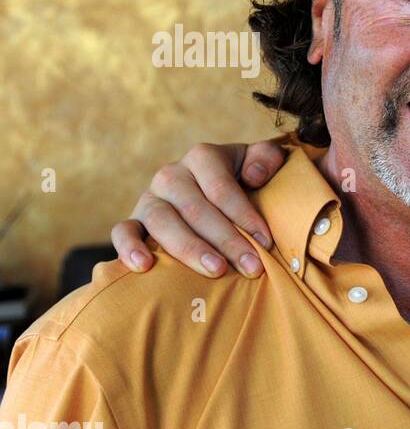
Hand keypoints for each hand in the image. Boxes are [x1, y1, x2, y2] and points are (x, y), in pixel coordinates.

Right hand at [111, 141, 288, 277]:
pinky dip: (129, 247)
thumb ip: (267, 158)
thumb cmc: (244, 180)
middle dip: (227, 241)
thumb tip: (253, 176)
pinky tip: (145, 266)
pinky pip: (122, 231)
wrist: (213, 190)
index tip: (266, 242)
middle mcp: (171, 175)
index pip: (221, 188)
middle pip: (196, 209)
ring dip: (190, 249)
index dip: (244, 215)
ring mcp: (150, 198)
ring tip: (216, 270)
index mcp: (203, 158)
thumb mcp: (260, 161)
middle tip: (251, 267)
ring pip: (162, 222)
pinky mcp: (133, 220)